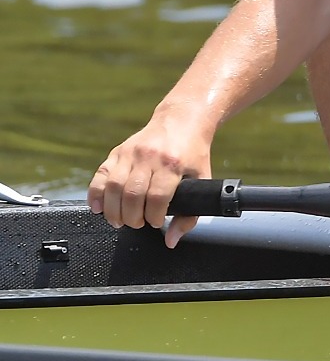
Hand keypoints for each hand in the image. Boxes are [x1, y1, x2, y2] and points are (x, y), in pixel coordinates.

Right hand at [91, 118, 212, 247]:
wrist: (182, 120)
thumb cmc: (193, 152)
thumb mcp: (201, 179)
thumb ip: (190, 213)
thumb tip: (172, 240)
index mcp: (172, 164)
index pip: (157, 197)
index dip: (153, 216)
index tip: (155, 222)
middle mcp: (149, 157)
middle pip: (132, 194)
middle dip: (131, 217)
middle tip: (136, 224)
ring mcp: (131, 153)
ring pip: (113, 187)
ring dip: (113, 210)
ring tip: (118, 221)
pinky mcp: (118, 152)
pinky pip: (100, 176)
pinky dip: (95, 194)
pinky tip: (98, 207)